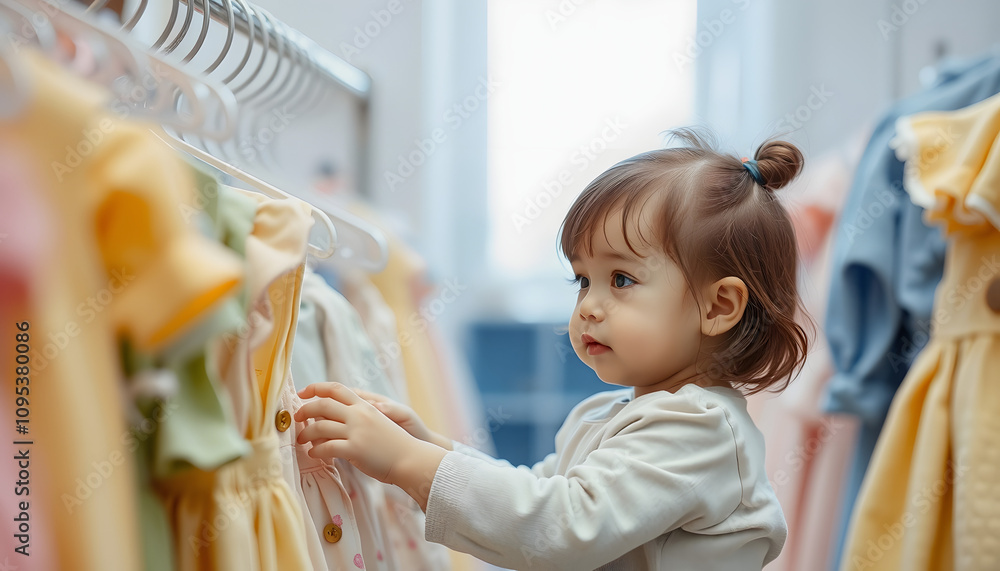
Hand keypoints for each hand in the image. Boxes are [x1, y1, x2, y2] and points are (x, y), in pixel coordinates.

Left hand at [294, 382, 445, 509]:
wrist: (410, 459)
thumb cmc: (393, 444)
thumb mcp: (376, 421)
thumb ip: (357, 416)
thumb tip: (333, 417)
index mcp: (364, 406)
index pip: (336, 388)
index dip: (316, 388)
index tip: (303, 393)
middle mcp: (359, 415)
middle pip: (323, 405)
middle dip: (304, 410)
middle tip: (297, 418)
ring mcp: (356, 431)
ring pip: (320, 427)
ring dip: (306, 434)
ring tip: (302, 441)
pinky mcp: (354, 449)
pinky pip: (326, 448)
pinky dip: (316, 451)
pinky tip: (314, 454)